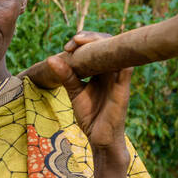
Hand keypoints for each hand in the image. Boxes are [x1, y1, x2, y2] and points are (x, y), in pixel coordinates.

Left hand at [32, 32, 132, 155]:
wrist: (100, 140)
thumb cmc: (91, 117)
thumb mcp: (75, 93)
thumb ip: (66, 76)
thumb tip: (51, 58)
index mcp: (102, 71)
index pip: (97, 47)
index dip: (84, 40)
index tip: (68, 46)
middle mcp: (112, 73)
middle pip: (108, 45)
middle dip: (91, 38)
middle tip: (73, 42)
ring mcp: (118, 81)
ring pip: (117, 53)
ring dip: (101, 43)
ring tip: (82, 42)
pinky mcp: (122, 91)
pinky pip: (125, 72)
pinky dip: (119, 60)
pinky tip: (109, 51)